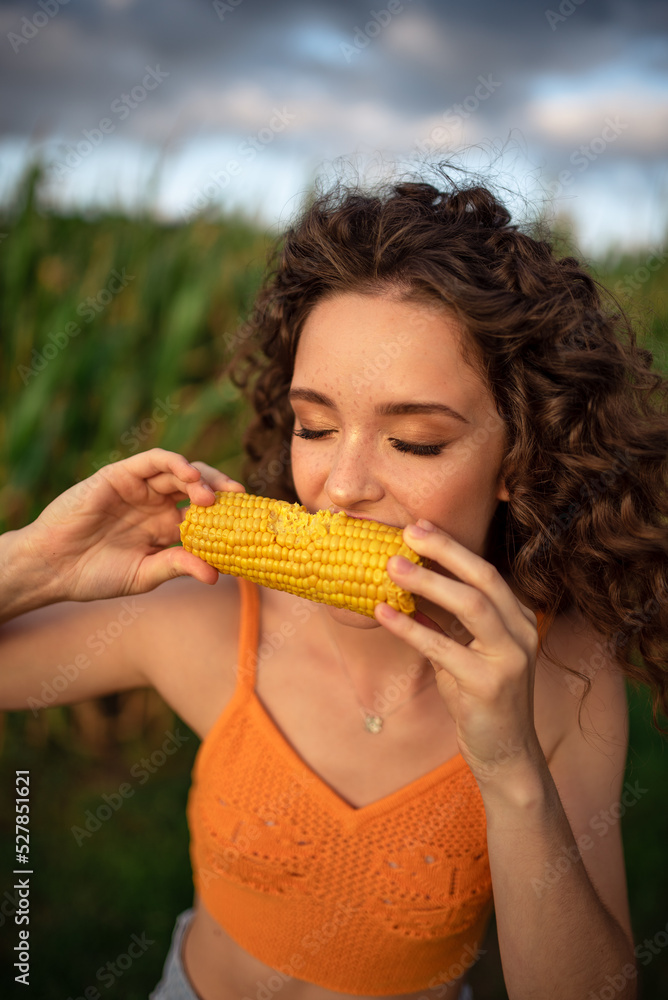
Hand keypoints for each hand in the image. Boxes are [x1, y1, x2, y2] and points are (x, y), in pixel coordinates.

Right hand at [22, 448, 245, 602]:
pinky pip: (154, 460)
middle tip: (241, 499)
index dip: (230, 514)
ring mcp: (140, 487)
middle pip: (200, 486)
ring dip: (201, 479)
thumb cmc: (96, 574)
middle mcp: (157, 503)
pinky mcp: (121, 474)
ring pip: (181, 470)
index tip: (253, 522)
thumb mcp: (144, 575)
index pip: (207, 514)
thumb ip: (178, 567)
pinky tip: (191, 478)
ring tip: (210, 499)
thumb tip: (217, 575)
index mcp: (166, 527)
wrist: (53, 567)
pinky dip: (176, 464)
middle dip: (223, 489)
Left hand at [375, 518, 541, 783]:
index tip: (418, 526)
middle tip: (407, 532)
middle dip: (445, 550)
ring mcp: (511, 658)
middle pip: (484, 578)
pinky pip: (444, 648)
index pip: (485, 571)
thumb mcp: (464, 650)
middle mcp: (522, 632)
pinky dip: (411, 628)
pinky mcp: (490, 685)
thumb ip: (445, 619)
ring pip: (471, 606)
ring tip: (391, 566)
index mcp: (518, 617)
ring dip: (428, 582)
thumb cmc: (479, 697)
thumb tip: (404, 582)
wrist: (504, 754)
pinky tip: (382, 613)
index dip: (451, 546)